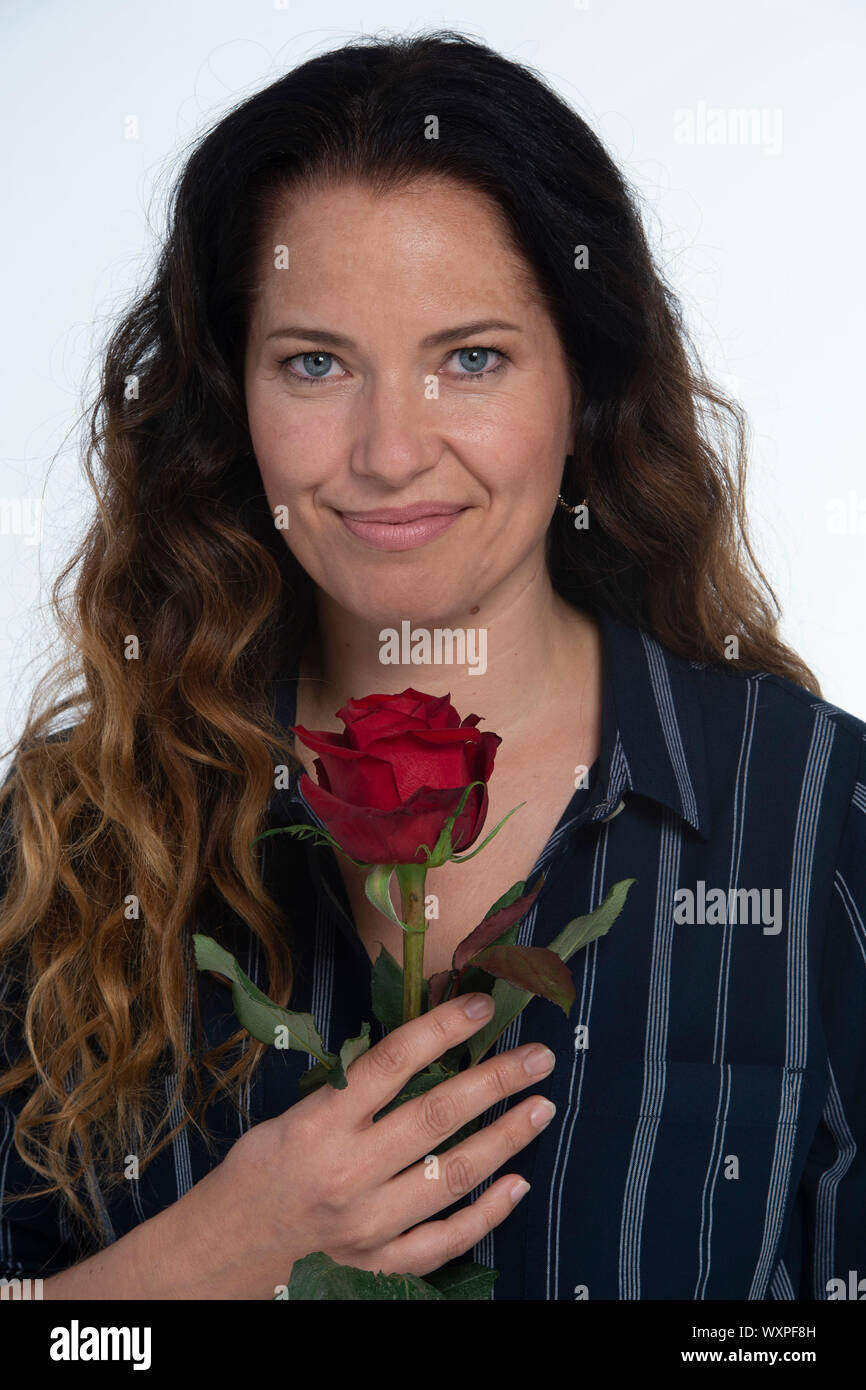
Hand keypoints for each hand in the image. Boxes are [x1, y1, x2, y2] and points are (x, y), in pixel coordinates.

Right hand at [209, 991, 555, 1294]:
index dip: (443, 1028)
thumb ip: (351, 1089)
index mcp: (321, 1124)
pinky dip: (487, 1214)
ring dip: (505, 1139)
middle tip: (539, 1058)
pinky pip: (446, 1240)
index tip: (483, 1006)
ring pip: (452, 1176)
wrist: (227, 1248)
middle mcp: (350, 1171)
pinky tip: (518, 1184)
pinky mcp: (380, 1264)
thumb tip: (422, 1050)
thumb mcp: (292, 1113)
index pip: (393, 1061)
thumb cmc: (262, 1169)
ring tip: (541, 1107)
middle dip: (496, 1081)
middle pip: (437, 1116)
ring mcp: (369, 1224)